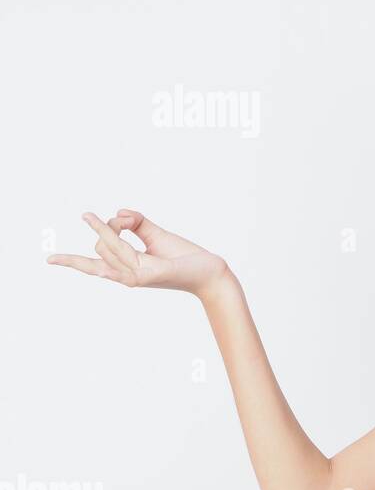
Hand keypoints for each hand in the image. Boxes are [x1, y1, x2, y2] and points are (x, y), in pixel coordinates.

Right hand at [46, 209, 230, 297]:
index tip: (48, 259)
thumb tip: (117, 212)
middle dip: (105, 226)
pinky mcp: (146, 275)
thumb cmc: (184, 257)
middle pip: (99, 246)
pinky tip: (110, 220)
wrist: (209, 270)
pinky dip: (113, 233)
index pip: (92, 266)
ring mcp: (134, 277)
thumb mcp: (156, 234)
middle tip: (128, 220)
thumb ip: (136, 222)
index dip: (70, 261)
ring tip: (129, 220)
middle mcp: (127, 275)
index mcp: (127, 268)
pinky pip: (122, 251)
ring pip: (108, 245)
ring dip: (112, 227)